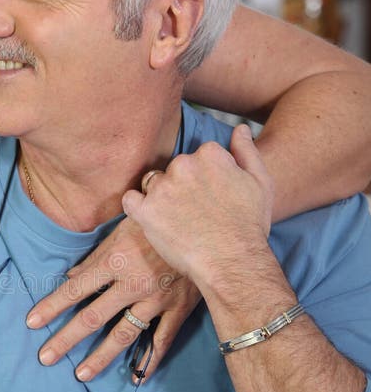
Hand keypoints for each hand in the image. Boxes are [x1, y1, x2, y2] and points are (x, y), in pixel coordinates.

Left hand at [26, 216, 200, 381]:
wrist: (207, 224)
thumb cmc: (160, 220)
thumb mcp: (123, 229)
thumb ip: (97, 256)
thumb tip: (72, 276)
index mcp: (115, 260)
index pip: (75, 289)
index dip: (52, 306)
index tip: (32, 322)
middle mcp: (132, 283)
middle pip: (93, 318)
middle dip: (66, 339)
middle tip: (45, 358)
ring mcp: (156, 299)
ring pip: (124, 334)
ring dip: (101, 357)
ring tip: (82, 375)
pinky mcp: (178, 308)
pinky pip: (162, 340)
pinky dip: (150, 360)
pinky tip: (137, 377)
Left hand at [122, 125, 273, 290]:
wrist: (232, 263)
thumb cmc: (249, 226)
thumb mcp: (261, 183)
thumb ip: (247, 151)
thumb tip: (239, 128)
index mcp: (210, 154)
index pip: (198, 157)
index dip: (205, 180)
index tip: (212, 199)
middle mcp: (183, 164)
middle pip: (174, 169)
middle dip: (182, 187)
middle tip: (197, 215)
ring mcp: (163, 188)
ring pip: (153, 184)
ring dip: (161, 198)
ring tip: (180, 222)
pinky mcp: (146, 211)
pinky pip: (130, 200)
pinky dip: (138, 209)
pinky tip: (152, 221)